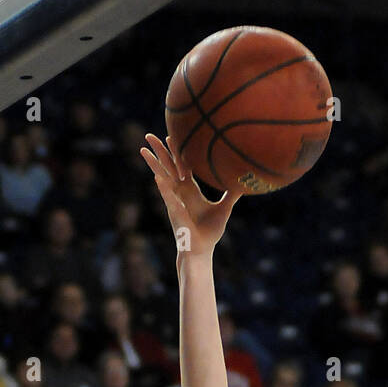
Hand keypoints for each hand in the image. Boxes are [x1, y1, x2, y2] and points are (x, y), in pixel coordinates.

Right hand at [141, 134, 242, 258]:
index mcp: (190, 191)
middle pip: (167, 167)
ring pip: (162, 178)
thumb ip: (231, 195)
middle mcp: (179, 193)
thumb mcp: (224, 209)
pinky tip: (157, 177)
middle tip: (148, 135)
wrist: (202, 250)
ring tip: (143, 150)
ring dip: (154, 165)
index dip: (177, 152)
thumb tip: (244, 183)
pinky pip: (168, 197)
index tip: (172, 135)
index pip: (181, 166)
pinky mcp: (175, 212)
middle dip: (159, 152)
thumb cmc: (210, 232)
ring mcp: (175, 201)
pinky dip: (163, 188)